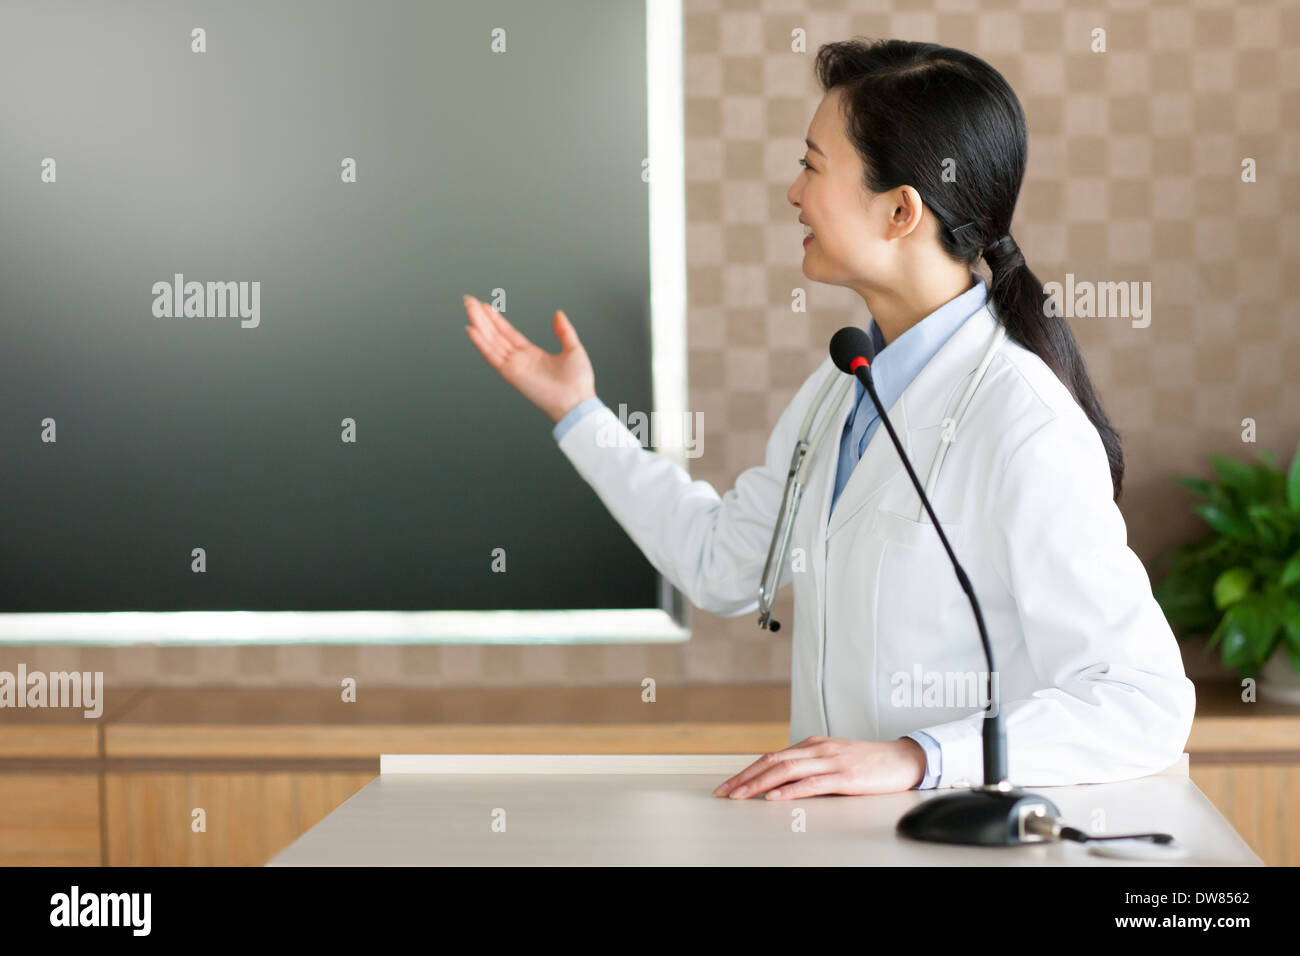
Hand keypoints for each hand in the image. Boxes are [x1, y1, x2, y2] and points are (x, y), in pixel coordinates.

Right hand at [462, 295, 596, 422]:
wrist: (577, 401)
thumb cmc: (578, 382)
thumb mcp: (572, 348)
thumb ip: (564, 331)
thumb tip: (558, 314)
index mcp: (532, 355)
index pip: (509, 334)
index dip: (497, 320)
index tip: (487, 308)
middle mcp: (520, 360)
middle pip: (496, 335)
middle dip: (482, 318)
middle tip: (470, 302)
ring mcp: (514, 366)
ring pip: (491, 341)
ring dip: (479, 324)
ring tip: (469, 308)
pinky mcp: (511, 373)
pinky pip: (493, 356)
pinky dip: (481, 344)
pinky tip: (472, 331)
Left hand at [713, 736, 926, 799]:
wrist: (903, 759)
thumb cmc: (869, 762)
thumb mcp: (834, 758)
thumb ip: (810, 765)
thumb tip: (782, 781)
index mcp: (813, 744)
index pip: (772, 757)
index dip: (747, 771)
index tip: (729, 785)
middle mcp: (818, 749)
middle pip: (772, 761)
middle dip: (745, 778)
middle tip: (725, 792)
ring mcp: (831, 761)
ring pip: (786, 770)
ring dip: (759, 784)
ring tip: (741, 796)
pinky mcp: (845, 777)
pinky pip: (812, 783)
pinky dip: (790, 790)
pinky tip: (776, 798)